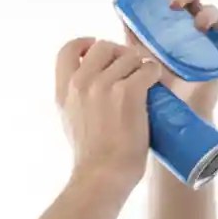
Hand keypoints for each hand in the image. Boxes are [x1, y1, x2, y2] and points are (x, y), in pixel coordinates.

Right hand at [55, 37, 163, 184]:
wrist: (102, 174)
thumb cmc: (90, 155)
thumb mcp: (69, 119)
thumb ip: (74, 96)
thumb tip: (88, 82)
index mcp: (63, 90)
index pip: (68, 49)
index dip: (85, 43)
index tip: (96, 49)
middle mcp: (81, 83)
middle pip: (103, 46)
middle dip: (119, 54)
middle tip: (129, 70)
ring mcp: (104, 85)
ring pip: (129, 56)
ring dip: (140, 67)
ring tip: (143, 85)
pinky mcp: (128, 92)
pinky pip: (148, 68)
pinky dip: (154, 74)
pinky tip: (153, 87)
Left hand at [124, 0, 217, 116]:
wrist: (172, 116)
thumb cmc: (151, 88)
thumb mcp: (134, 59)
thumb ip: (125, 37)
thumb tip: (109, 12)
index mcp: (154, 21)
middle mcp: (177, 20)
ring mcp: (198, 29)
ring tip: (175, 6)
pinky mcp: (216, 41)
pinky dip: (211, 17)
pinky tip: (200, 25)